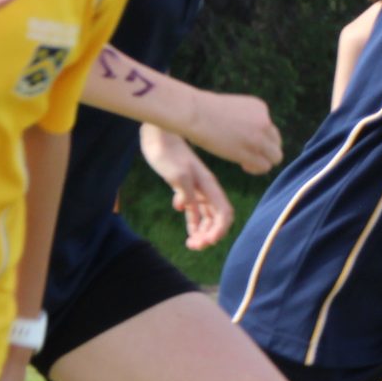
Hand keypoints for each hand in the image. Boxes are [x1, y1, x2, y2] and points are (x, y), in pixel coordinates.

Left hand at [141, 126, 234, 248]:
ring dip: (202, 232)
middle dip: (210, 235)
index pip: (224, 213)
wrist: (157, 134)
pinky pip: (195, 211)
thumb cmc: (166, 151)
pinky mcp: (185, 189)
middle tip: (194, 246)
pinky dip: (194, 224)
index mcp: (208, 185)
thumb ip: (185, 191)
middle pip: (217, 219)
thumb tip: (187, 208)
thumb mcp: (176, 172)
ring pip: (207, 217)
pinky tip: (189, 234)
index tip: (207, 242)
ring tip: (191, 244)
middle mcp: (206, 189)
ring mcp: (197, 189)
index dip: (219, 230)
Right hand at [186, 90, 281, 173]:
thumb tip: (249, 138)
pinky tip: (242, 165)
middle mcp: (264, 120)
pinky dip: (255, 169)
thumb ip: (246, 121)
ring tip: (246, 162)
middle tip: (248, 155)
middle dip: (264, 151)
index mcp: (260, 108)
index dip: (259, 140)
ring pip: (275, 156)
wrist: (195, 112)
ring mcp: (259, 135)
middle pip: (276, 143)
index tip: (244, 143)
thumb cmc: (205, 111)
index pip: (270, 129)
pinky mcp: (252, 150)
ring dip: (262, 162)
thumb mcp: (233, 109)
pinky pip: (264, 166)